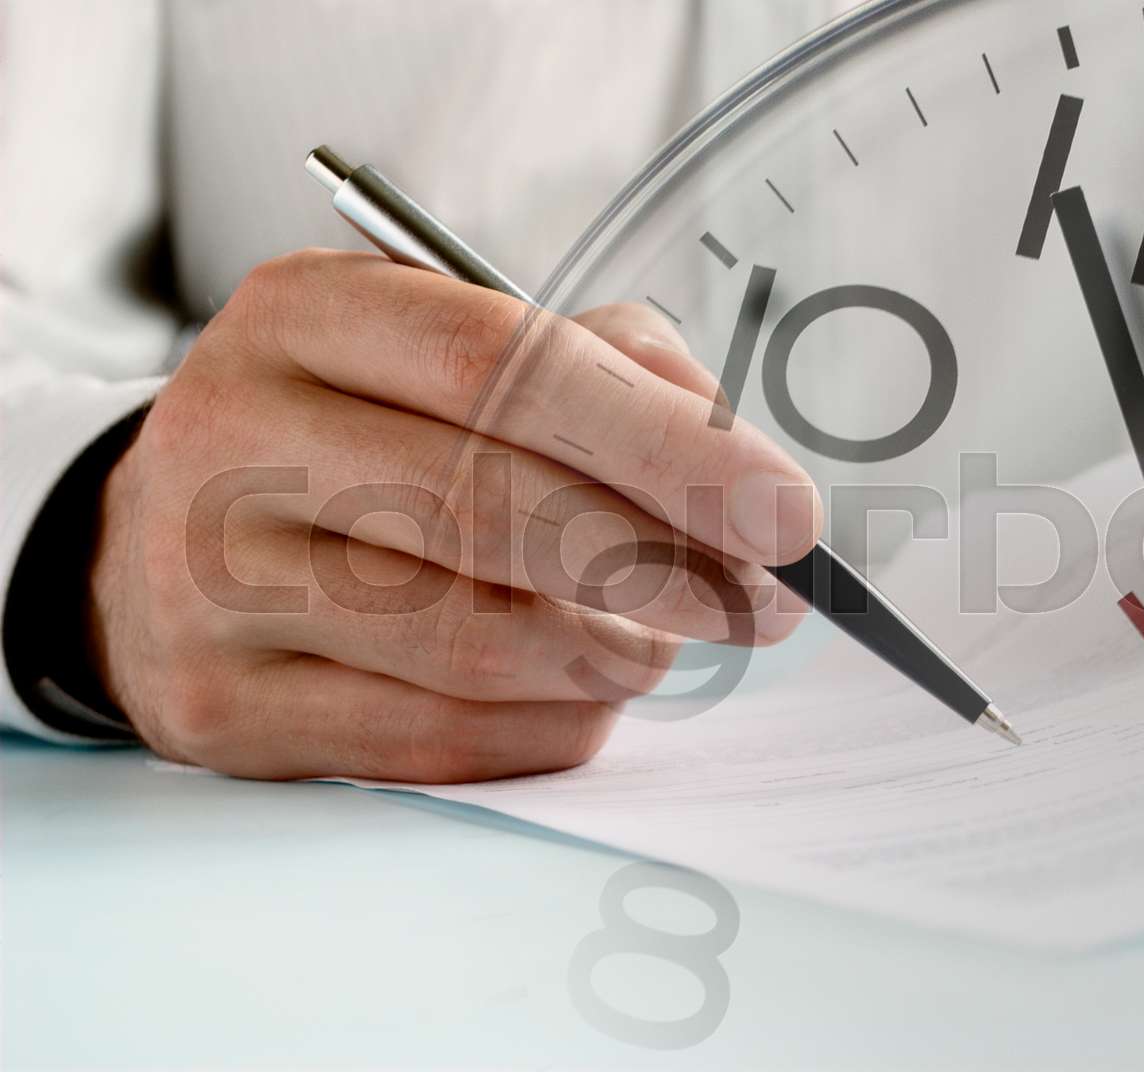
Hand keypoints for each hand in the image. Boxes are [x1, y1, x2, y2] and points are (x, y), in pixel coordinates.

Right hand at [86, 249, 820, 781]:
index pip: (501, 364)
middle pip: (487, 506)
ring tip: (667, 637)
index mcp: (304, 314)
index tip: (787, 509)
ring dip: (614, 649)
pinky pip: (436, 740)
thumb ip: (608, 369)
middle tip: (770, 599)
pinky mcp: (221, 711)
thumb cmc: (366, 437)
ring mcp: (205, 585)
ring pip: (472, 639)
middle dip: (666, 562)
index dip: (662, 443)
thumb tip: (736, 462)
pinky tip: (587, 689)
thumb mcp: (458, 352)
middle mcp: (232, 437)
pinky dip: (552, 721)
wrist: (172, 544)